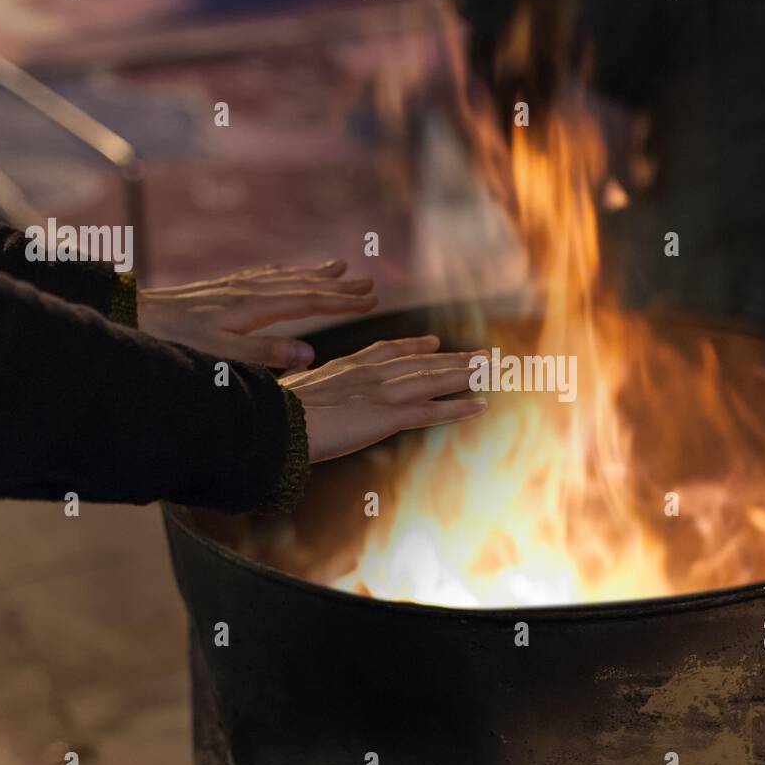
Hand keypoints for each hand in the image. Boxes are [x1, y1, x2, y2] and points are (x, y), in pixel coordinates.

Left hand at [138, 260, 376, 367]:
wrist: (136, 316)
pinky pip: (265, 275)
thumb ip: (267, 352)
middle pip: (303, 285)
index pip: (309, 302)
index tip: (372, 302)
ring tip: (342, 267)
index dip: (343, 302)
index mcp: (253, 308)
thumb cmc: (178, 342)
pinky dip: (286, 272)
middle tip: (371, 283)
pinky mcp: (222, 287)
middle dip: (339, 286)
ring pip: (286, 276)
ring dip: (316, 273)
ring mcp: (235, 286)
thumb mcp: (223, 355)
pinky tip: (290, 271)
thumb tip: (311, 352)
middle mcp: (248, 291)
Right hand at [280, 335, 487, 462]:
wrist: (273, 421)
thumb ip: (303, 395)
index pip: (387, 351)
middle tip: (482, 355)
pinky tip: (480, 405)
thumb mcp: (288, 397)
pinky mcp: (386, 416)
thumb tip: (294, 400)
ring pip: (432, 380)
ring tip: (493, 370)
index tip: (433, 343)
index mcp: (346, 368)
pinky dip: (457, 407)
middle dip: (453, 358)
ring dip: (465, 374)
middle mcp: (368, 374)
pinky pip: (430, 411)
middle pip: (420, 362)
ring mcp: (380, 393)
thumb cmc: (271, 413)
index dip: (413, 347)